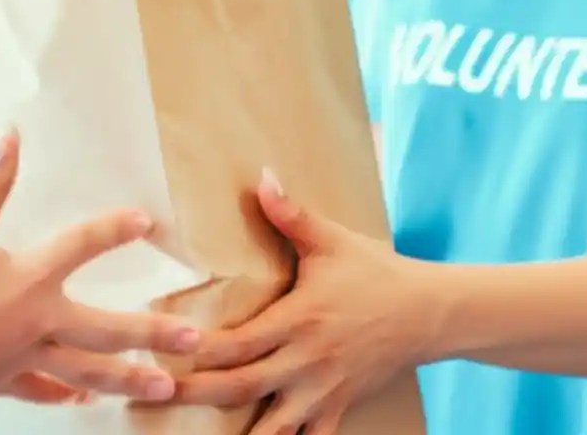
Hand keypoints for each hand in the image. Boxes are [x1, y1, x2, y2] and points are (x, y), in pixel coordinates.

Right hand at [0, 128, 202, 407]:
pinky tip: (81, 401)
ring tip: (165, 387)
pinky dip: (62, 395)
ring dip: (129, 380)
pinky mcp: (1, 381)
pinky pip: (41, 390)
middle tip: (197, 340)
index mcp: (31, 280)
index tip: (147, 222)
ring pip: (88, 372)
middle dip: (154, 334)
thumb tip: (8, 136)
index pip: (82, 246)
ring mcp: (23, 356)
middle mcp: (39, 322)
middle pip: (109, 330)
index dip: (114, 230)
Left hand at [171, 170, 442, 433]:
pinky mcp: (340, 406)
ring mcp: (324, 390)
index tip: (165, 349)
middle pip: (242, 387)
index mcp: (300, 319)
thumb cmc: (377, 273)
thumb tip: (262, 177)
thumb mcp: (332, 241)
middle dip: (197, 394)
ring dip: (238, 433)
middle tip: (156, 394)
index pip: (239, 342)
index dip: (200, 350)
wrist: (431, 312)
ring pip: (273, 426)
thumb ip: (291, 214)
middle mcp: (307, 360)